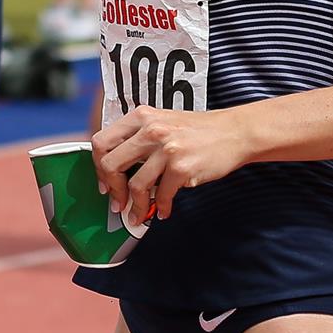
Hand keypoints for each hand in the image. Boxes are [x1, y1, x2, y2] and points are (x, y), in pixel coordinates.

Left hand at [92, 105, 249, 223]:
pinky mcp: (182, 168)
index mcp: (140, 117)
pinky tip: (163, 211)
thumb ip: (138, 137)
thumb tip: (114, 168)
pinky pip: (161, 196)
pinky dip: (160, 208)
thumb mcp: (162, 121)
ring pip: (135, 186)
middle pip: (110, 164)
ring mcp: (166, 149)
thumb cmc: (197, 131)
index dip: (98, 167)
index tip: (105, 183)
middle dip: (112, 190)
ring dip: (135, 207)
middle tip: (118, 204)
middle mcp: (150, 129)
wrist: (235, 132)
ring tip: (138, 216)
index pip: (101, 141)